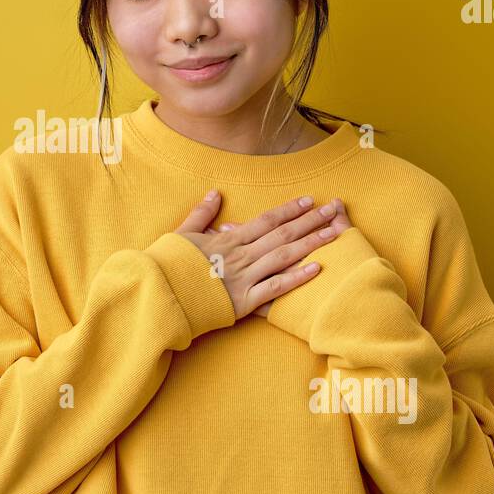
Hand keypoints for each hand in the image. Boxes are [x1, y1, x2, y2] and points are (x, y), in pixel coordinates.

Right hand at [175, 191, 350, 320]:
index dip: (289, 209)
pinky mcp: (243, 301)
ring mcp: (244, 277)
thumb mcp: (182, 234)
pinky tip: (317, 269)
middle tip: (334, 210)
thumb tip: (214, 193)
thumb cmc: (169, 265)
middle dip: (310, 221)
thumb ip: (201, 214)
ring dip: (311, 244)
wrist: (159, 294)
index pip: (266, 220)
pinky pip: (275, 288)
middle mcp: (241, 255)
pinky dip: (296, 278)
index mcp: (228, 239)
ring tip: (334, 234)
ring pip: (284, 257)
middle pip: (282, 234)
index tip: (309, 201)